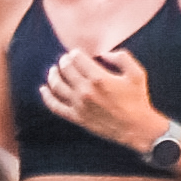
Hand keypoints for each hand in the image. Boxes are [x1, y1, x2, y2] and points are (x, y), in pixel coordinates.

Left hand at [36, 37, 156, 147]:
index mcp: (99, 78)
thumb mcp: (137, 73)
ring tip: (54, 70)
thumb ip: (122, 57)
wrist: (136, 127)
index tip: (77, 52)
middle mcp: (86, 91)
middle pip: (66, 70)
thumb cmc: (137, 99)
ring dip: (53, 75)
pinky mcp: (77, 117)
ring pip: (57, 86)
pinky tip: (43, 89)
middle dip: (64, 61)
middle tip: (66, 59)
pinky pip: (56, 107)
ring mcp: (79, 105)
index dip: (75, 52)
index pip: (78, 59)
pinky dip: (47, 97)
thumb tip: (105, 54)